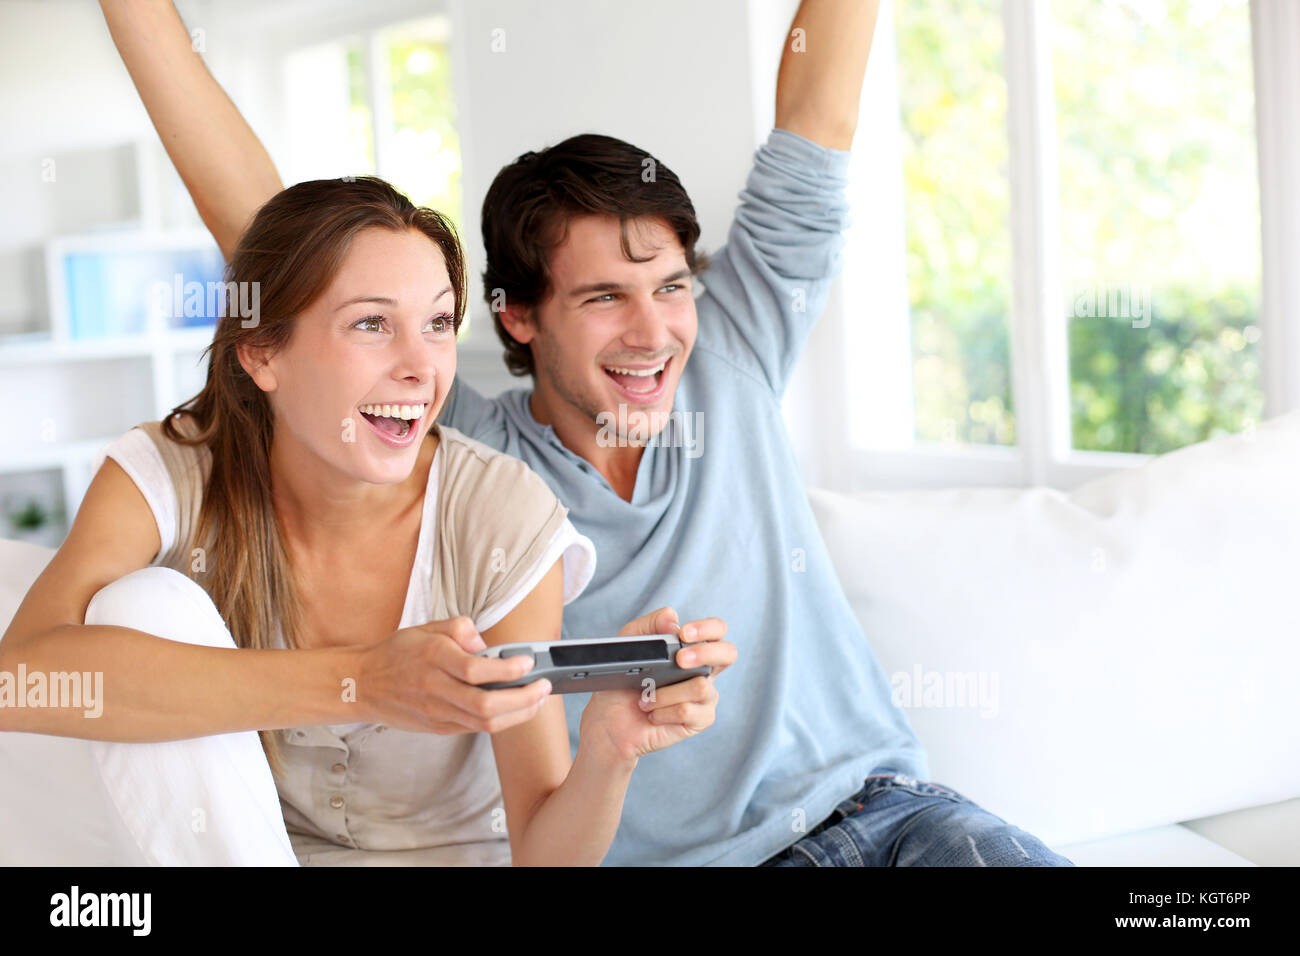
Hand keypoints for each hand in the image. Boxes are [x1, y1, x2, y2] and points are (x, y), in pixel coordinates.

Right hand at [353, 617, 551, 733]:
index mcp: (433, 658)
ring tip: (537, 700)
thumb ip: (459, 628)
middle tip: (544, 687)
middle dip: (523, 699)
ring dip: (519, 714)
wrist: (362, 684)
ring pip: (485, 723)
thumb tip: (486, 644)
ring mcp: (437, 712)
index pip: (476, 669)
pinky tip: (516, 709)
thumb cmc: (397, 653)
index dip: (508, 669)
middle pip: (486, 705)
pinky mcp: (438, 727)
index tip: (528, 663)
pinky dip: (501, 721)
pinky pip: (475, 729)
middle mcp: (435, 688)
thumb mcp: (426, 627)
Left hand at [579, 607, 735, 765]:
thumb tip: (673, 619)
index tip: (683, 633)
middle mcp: (705, 670)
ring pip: (700, 687)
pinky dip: (664, 711)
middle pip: (728, 653)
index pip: (716, 630)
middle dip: (705, 652)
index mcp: (692, 649)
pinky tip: (652, 713)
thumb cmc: (624, 680)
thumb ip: (650, 624)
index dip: (707, 628)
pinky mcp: (700, 719)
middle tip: (679, 659)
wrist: (611, 719)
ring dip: (665, 693)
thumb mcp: (629, 643)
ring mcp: (705, 696)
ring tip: (645, 698)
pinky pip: (688, 711)